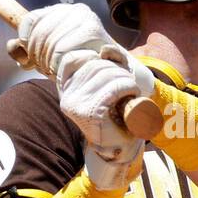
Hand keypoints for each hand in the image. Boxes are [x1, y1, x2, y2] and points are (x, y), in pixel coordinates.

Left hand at [7, 3, 114, 79]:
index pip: (30, 20)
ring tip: (55, 72)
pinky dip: (60, 65)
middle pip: (40, 33)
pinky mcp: (92, 31)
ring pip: (51, 44)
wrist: (110, 74)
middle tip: (43, 70)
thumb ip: (24, 51)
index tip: (29, 59)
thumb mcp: (45, 57)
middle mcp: (75, 10)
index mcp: (61, 11)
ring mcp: (85, 19)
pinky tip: (66, 71)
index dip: (25, 42)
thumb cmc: (76, 63)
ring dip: (49, 63)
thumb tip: (13, 45)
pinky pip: (63, 51)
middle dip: (37, 56)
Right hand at [57, 49, 153, 189]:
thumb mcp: (105, 86)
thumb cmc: (114, 114)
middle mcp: (67, 97)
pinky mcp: (91, 112)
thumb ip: (104, 66)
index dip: (92, 58)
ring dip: (125, 78)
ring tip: (130, 90)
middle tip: (127, 84)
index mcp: (65, 91)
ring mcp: (77, 105)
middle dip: (116, 70)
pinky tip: (132, 94)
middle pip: (94, 65)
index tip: (108, 69)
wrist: (118, 146)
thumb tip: (105, 51)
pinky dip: (128, 87)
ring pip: (106, 74)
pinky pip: (113, 88)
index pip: (71, 60)